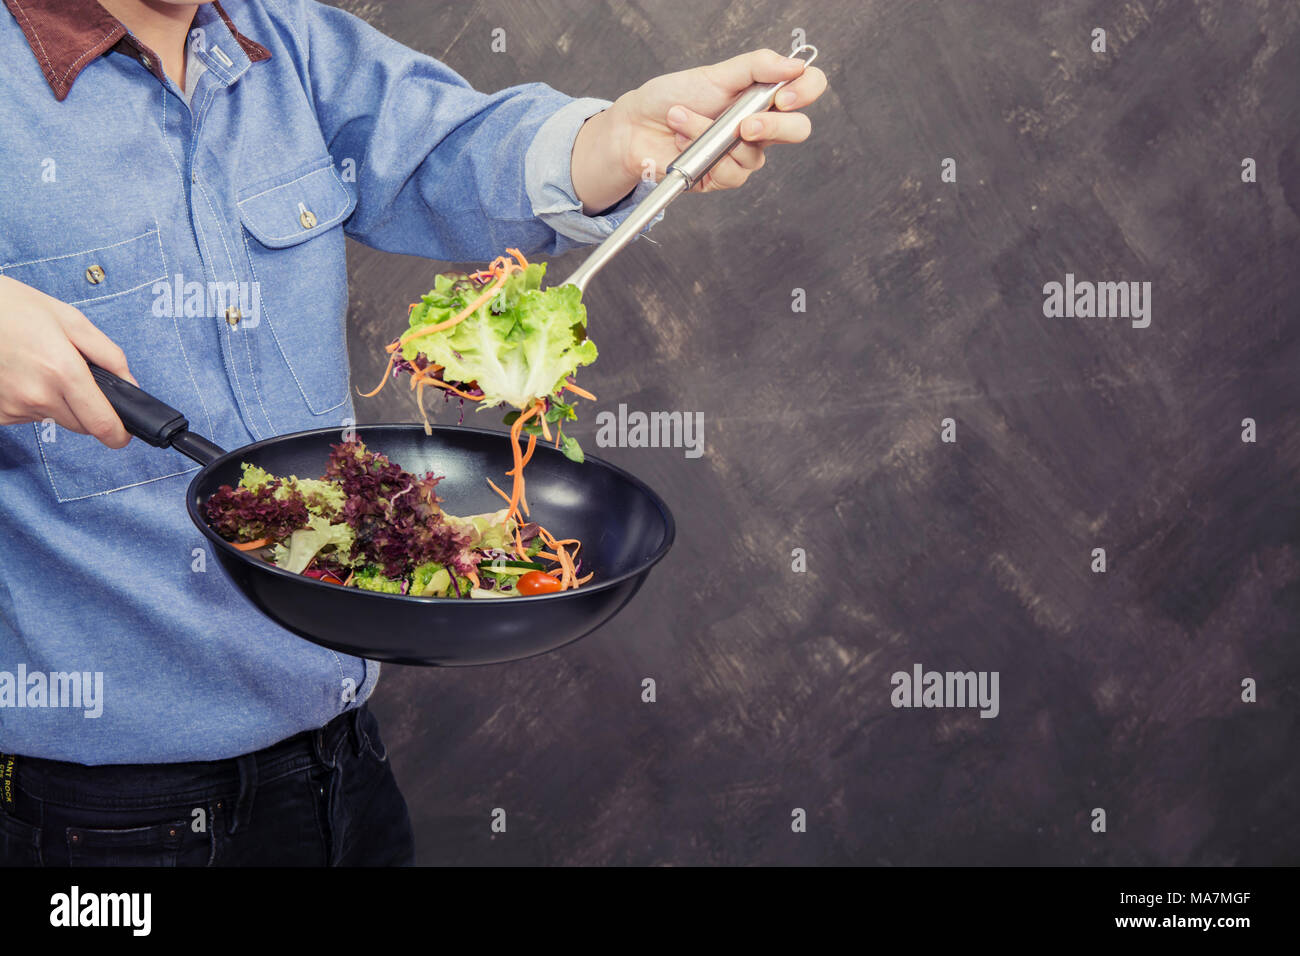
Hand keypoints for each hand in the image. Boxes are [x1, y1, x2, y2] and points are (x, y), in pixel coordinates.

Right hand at [0, 275, 134, 447]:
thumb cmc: (14, 309)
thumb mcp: (71, 320)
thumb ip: (108, 354)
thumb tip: (129, 384)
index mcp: (63, 372)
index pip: (101, 425)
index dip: (118, 433)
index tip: (123, 433)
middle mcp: (38, 396)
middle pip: (82, 425)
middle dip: (88, 408)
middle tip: (73, 377)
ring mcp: (14, 407)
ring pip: (56, 419)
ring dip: (58, 402)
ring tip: (42, 368)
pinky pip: (29, 416)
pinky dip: (34, 401)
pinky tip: (23, 376)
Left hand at [571, 48, 827, 211]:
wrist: (635, 126)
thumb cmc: (671, 96)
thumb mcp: (714, 73)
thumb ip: (756, 66)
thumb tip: (795, 63)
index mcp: (761, 94)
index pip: (806, 89)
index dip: (806, 91)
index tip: (784, 95)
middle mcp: (759, 124)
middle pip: (798, 130)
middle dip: (774, 128)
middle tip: (744, 125)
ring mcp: (743, 152)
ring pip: (755, 155)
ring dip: (712, 134)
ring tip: (683, 118)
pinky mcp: (723, 176)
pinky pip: (732, 173)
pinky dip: (702, 151)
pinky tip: (682, 140)